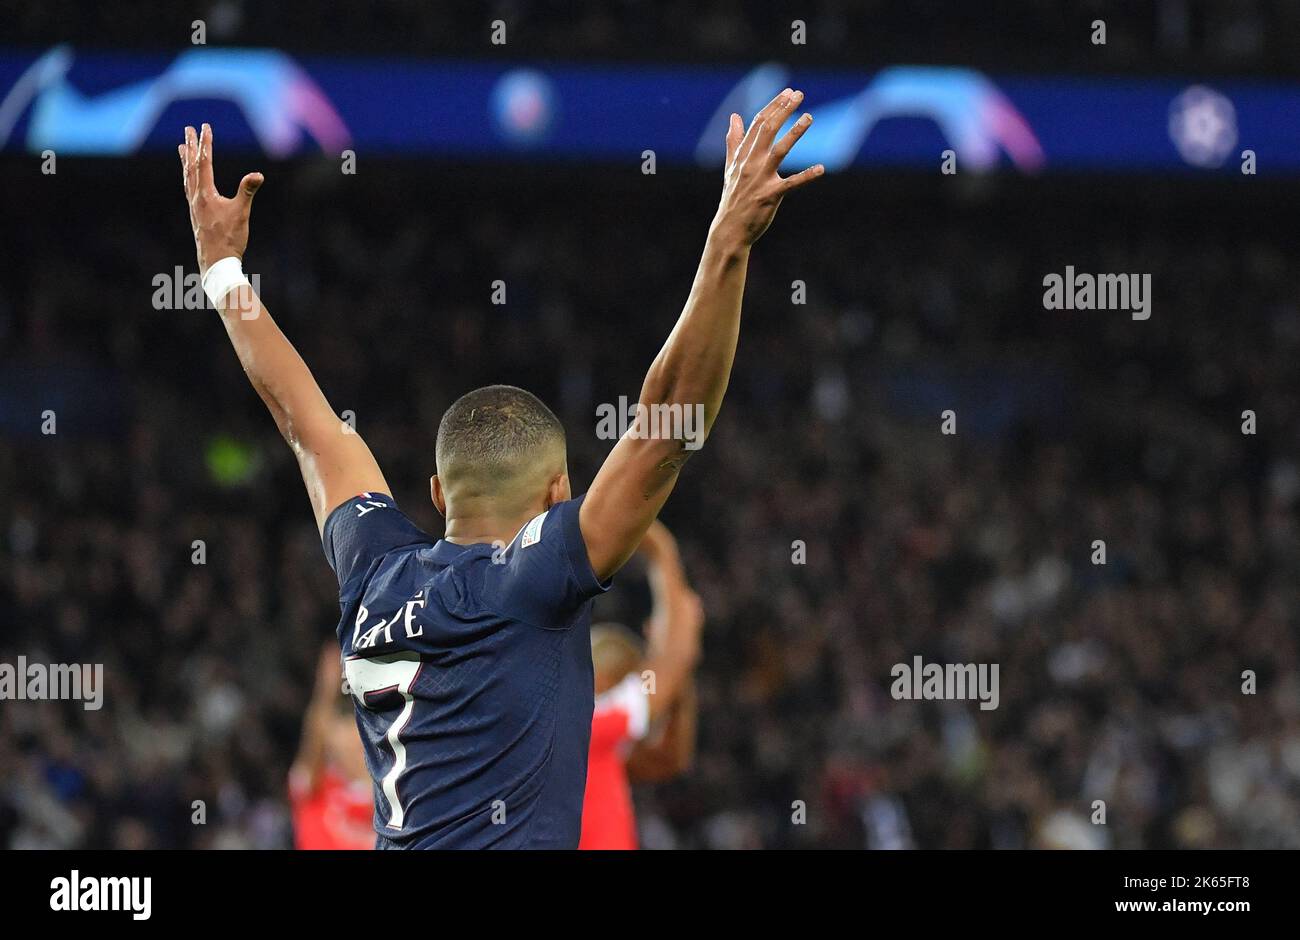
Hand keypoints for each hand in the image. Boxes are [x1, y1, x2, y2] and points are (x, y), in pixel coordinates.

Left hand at [179, 123, 262, 275]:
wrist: (216, 263)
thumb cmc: (229, 239)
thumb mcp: (241, 213)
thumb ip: (247, 191)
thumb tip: (257, 174)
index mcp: (205, 194)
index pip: (205, 163)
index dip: (206, 144)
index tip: (205, 127)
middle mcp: (196, 198)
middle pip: (191, 166)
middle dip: (191, 147)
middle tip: (188, 129)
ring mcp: (194, 207)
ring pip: (187, 177)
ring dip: (186, 161)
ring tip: (181, 148)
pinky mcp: (196, 215)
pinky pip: (189, 189)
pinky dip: (188, 177)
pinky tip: (190, 180)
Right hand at [714, 88, 822, 245]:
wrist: (729, 229)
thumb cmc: (733, 198)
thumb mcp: (731, 167)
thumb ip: (734, 141)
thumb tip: (733, 117)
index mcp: (743, 155)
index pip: (758, 124)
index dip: (774, 106)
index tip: (788, 92)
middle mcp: (750, 164)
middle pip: (767, 130)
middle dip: (783, 110)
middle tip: (799, 94)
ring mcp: (760, 180)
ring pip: (779, 151)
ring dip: (794, 133)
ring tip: (809, 117)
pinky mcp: (770, 196)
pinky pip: (791, 184)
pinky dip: (806, 176)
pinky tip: (821, 169)